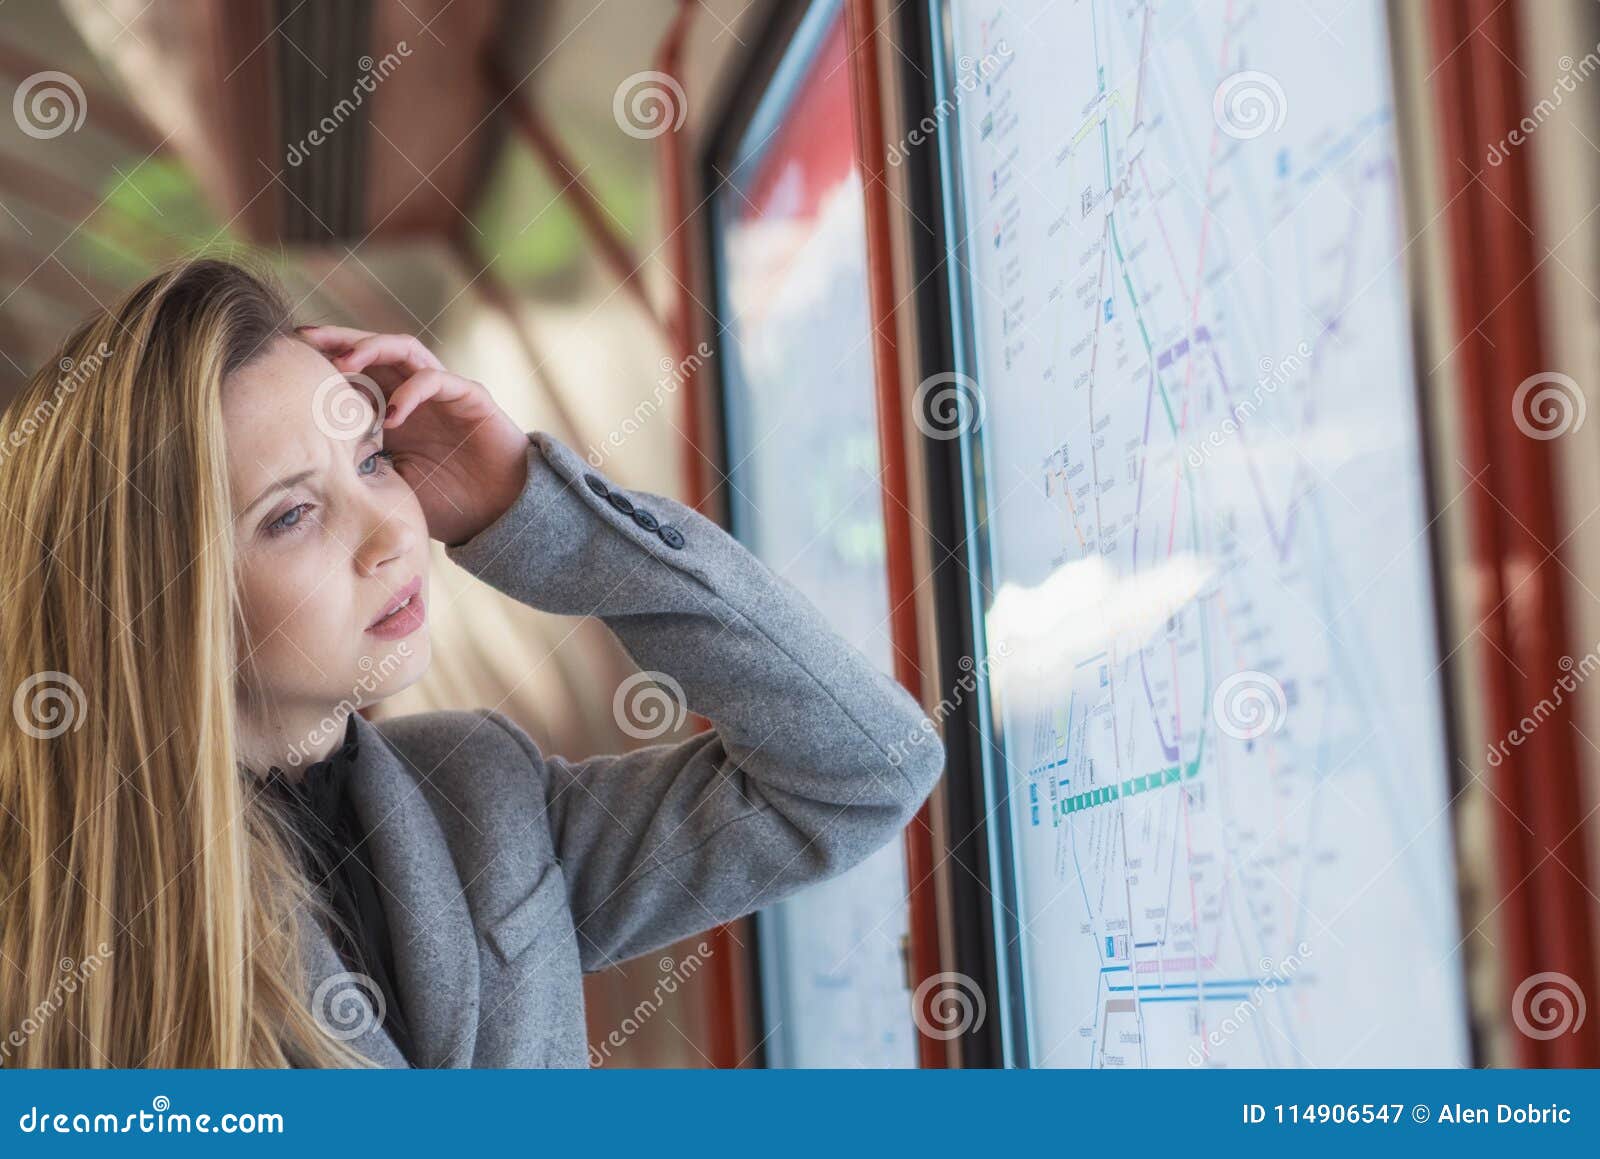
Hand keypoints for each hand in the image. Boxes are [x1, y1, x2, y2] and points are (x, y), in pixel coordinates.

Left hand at [296, 325, 528, 545]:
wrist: (498, 515)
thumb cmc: (446, 502)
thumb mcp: (388, 484)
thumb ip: (358, 465)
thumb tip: (307, 464)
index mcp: (392, 407)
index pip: (354, 369)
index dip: (323, 359)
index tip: (287, 358)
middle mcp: (415, 391)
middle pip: (373, 347)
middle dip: (339, 339)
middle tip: (305, 339)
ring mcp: (443, 390)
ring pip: (404, 349)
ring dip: (371, 350)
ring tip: (344, 364)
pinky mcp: (471, 397)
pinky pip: (437, 380)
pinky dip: (412, 391)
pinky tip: (394, 414)